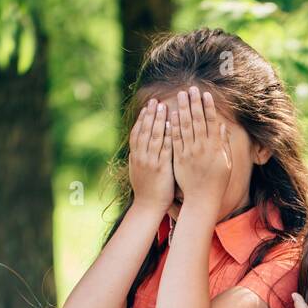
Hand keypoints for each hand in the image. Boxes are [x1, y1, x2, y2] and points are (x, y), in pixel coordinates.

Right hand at [128, 98, 173, 213]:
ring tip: (163, 106)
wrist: (148, 206)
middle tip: (155, 101)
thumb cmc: (147, 190)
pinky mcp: (161, 168)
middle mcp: (141, 156)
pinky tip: (172, 124)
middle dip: (150, 115)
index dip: (142, 119)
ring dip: (158, 120)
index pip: (137, 133)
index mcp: (136, 156)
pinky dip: (167, 135)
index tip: (147, 106)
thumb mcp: (139, 170)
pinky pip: (164, 148)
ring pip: (153, 136)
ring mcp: (150, 161)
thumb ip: (140, 157)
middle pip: (145, 131)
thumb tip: (140, 146)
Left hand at [170, 87, 231, 206]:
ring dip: (182, 109)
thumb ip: (223, 143)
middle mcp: (202, 147)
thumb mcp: (226, 163)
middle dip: (194, 103)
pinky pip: (175, 139)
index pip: (212, 122)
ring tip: (180, 95)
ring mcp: (190, 152)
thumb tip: (223, 126)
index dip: (209, 107)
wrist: (202, 199)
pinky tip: (171, 115)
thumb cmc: (217, 182)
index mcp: (215, 147)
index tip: (206, 94)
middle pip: (198, 121)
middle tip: (191, 88)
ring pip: (186, 127)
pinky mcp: (179, 158)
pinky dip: (173, 126)